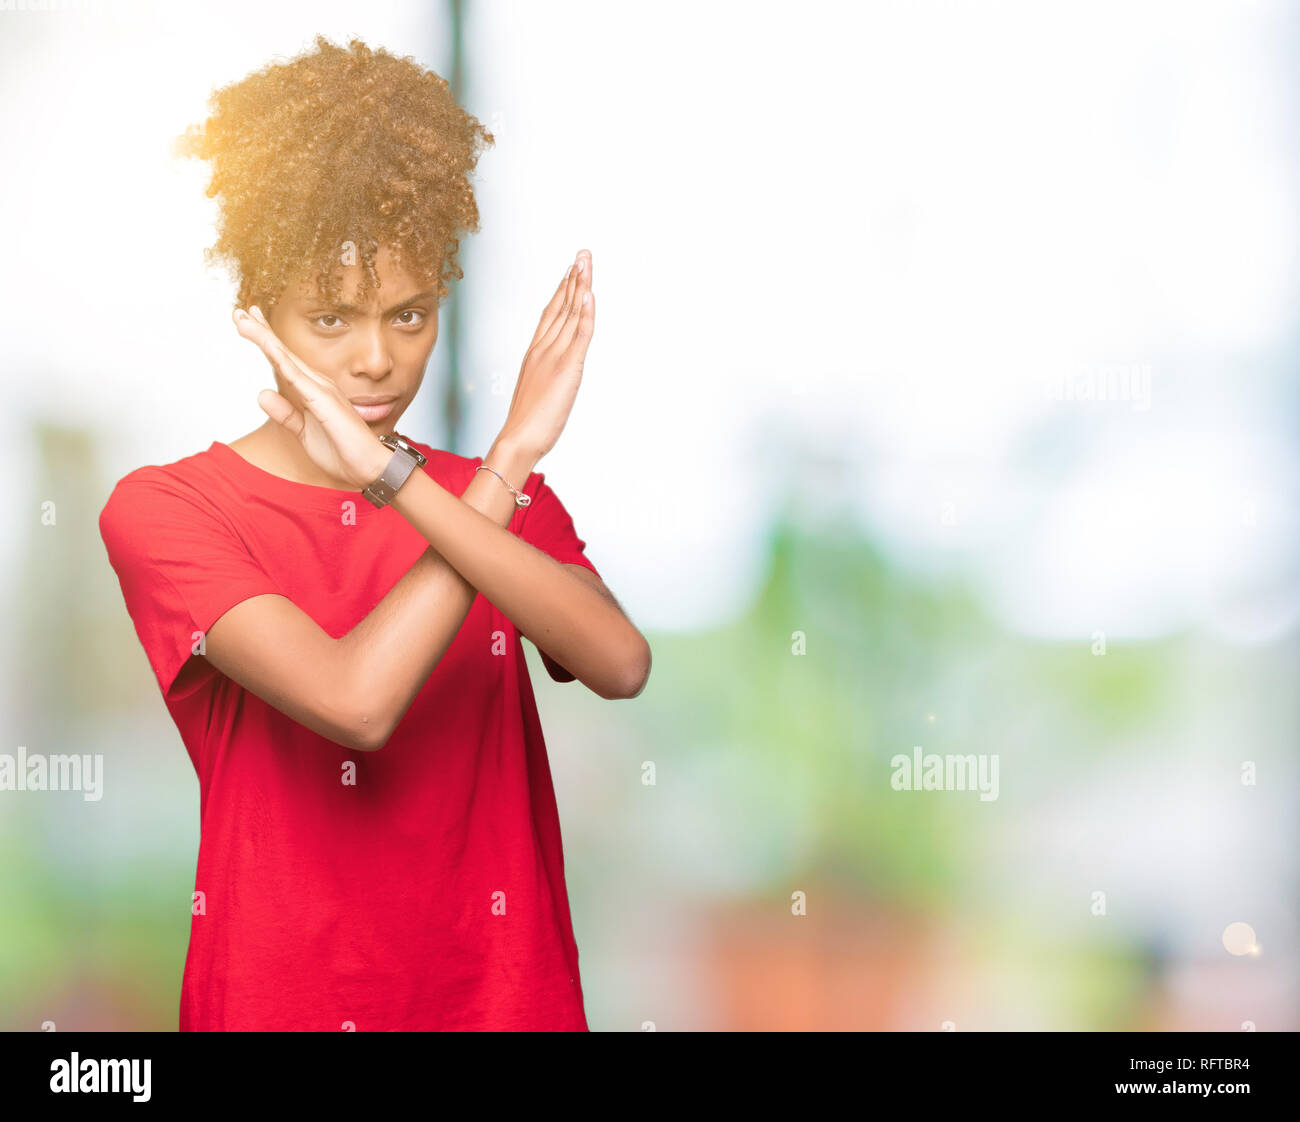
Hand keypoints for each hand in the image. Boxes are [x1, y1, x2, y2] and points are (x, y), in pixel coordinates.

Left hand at [233, 306, 388, 488]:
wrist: (369, 468)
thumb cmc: (343, 451)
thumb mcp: (304, 433)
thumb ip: (285, 414)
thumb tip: (262, 394)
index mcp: (314, 391)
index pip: (284, 361)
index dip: (265, 340)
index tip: (246, 323)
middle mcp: (318, 384)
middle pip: (282, 352)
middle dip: (259, 331)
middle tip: (238, 312)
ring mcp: (322, 390)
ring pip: (286, 358)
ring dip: (265, 337)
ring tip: (245, 319)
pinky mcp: (323, 401)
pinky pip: (297, 377)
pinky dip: (281, 359)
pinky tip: (267, 345)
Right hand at [499, 249, 594, 461]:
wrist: (518, 439)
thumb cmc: (526, 423)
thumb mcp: (537, 390)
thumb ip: (545, 374)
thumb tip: (553, 370)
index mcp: (536, 353)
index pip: (552, 313)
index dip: (563, 290)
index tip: (570, 271)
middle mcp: (544, 348)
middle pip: (561, 306)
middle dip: (573, 278)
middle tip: (582, 254)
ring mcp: (554, 356)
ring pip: (570, 314)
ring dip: (580, 286)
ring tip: (585, 262)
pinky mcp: (566, 368)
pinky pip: (578, 335)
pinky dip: (584, 313)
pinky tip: (588, 294)